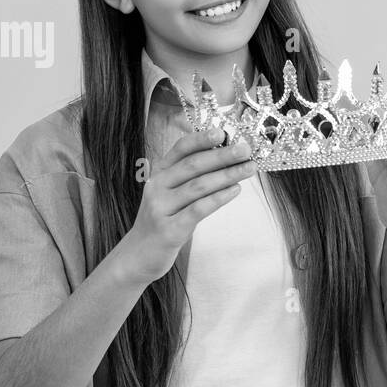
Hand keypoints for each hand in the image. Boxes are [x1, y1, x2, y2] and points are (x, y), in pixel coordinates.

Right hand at [117, 127, 256, 285]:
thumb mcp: (170, 194)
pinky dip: (218, 198)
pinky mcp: (169, 230)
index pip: (179, 149)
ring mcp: (161, 208)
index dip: (201, 139)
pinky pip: (198, 209)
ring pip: (198, 186)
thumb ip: (190, 177)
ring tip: (248, 169)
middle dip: (222, 155)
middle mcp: (157, 187)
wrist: (138, 255)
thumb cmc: (162, 220)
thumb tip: (225, 158)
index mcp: (158, 174)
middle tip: (245, 149)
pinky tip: (235, 190)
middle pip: (193, 165)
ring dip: (227, 175)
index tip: (222, 131)